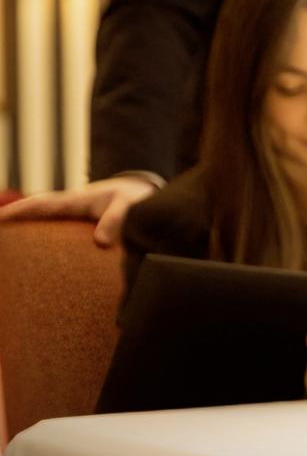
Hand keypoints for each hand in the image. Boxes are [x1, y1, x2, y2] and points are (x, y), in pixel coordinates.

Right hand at [0, 174, 158, 246]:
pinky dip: (41, 242)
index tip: (0, 217)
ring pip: (42, 223)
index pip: (42, 205)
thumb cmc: (135, 198)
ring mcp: (71, 219)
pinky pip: (54, 234)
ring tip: (6, 253)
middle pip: (34, 213)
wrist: (143, 194)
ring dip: (23, 232)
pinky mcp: (77, 229)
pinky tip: (33, 261)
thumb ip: (117, 219)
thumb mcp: (129, 205)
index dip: (20, 211)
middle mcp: (69, 208)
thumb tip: (101, 241)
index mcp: (76, 201)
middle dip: (12, 219)